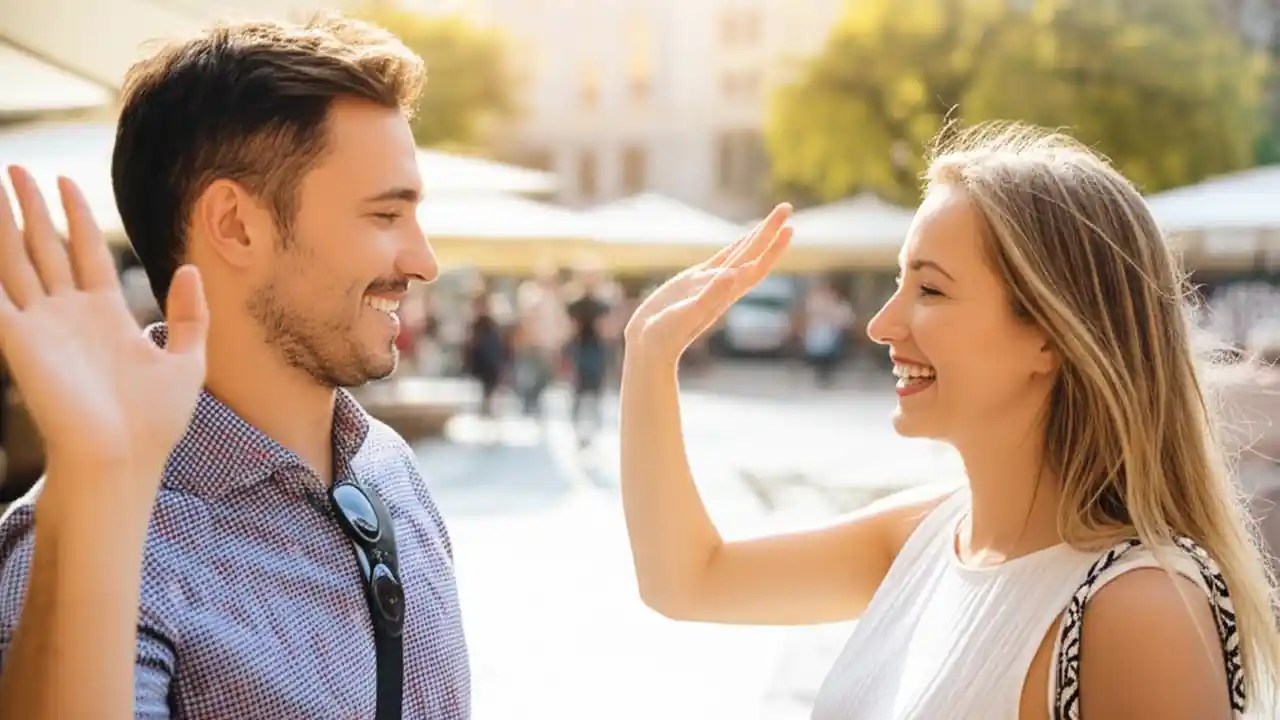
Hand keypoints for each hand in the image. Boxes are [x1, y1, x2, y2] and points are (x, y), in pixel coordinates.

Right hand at [0, 166, 207, 507]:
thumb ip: (190, 315)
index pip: (84, 252)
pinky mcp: (18, 340)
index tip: (66, 181)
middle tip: (16, 168)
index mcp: (105, 315)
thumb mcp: (188, 361)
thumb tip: (189, 269)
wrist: (124, 459)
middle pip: (44, 247)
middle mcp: (68, 315)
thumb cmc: (156, 422)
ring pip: (15, 260)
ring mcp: (41, 325)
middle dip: (30, 207)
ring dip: (3, 223)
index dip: (74, 216)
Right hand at [623, 203, 792, 362]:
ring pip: (737, 254)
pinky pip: (718, 260)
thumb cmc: (667, 335)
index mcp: (725, 292)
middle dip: (769, 230)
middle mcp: (722, 285)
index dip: (773, 248)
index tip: (789, 227)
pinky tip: (739, 242)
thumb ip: (711, 295)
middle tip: (786, 206)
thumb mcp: (688, 314)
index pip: (755, 265)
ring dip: (755, 237)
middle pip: (752, 253)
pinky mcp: (692, 282)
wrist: (650, 347)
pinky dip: (732, 248)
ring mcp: (708, 282)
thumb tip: (733, 275)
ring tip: (772, 220)